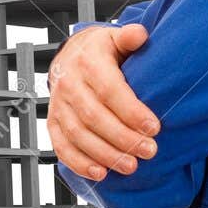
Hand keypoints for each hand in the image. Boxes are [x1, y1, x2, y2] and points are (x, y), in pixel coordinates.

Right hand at [49, 23, 160, 180]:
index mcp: (87, 62)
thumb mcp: (115, 39)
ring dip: (104, 154)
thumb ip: (129, 38)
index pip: (109, 89)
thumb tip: (139, 35)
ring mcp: (58, 105)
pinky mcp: (53, 123)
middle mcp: (68, 84)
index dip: (131, 111)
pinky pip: (61, 146)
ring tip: (130, 166)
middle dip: (122, 137)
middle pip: (94, 116)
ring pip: (78, 134)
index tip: (154, 128)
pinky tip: (100, 173)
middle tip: (148, 151)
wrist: (71, 56)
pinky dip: (79, 163)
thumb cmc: (101, 52)